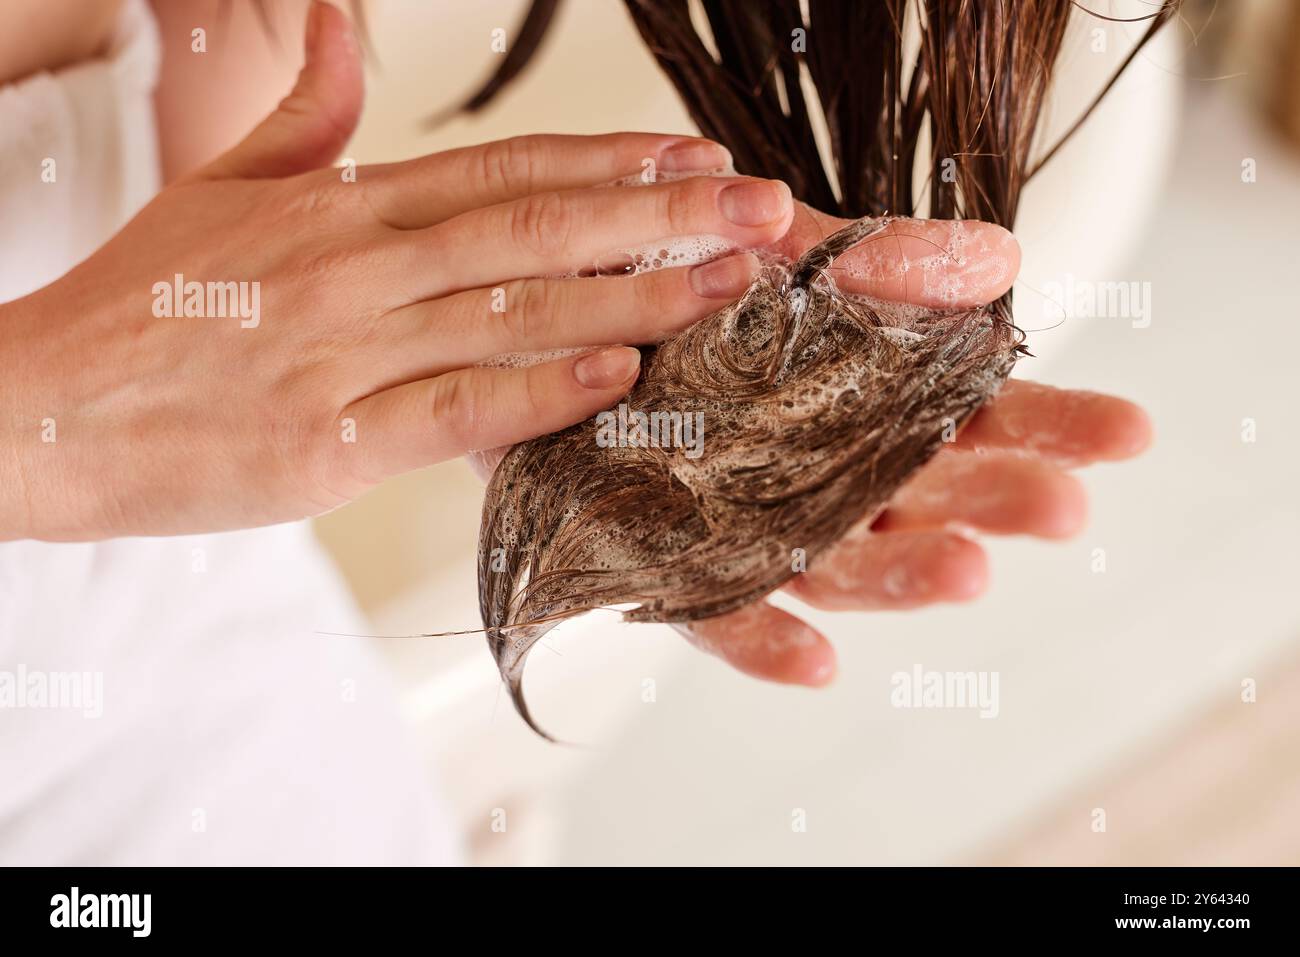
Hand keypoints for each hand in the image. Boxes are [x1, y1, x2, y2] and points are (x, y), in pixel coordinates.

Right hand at [0, 3, 794, 540]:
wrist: (33, 406)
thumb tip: (329, 23)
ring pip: (513, 310)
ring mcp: (344, 352)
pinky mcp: (327, 445)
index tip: (694, 158)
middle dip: (660, 217)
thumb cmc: (138, 302)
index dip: (608, 162)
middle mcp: (357, 265)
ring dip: (634, 295)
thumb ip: (300, 111)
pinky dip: (535, 391)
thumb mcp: (219, 183)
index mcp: (341, 203)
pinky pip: (450, 409)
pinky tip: (613, 374)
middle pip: (534, 227)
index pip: (503, 169)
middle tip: (759, 212)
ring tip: (726, 283)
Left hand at [677, 209, 1151, 683]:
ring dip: (905, 574)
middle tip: (1063, 505)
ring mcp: (761, 525)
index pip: (983, 417)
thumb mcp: (786, 258)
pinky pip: (724, 615)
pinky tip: (815, 665)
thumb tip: (1001, 257)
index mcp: (875, 403)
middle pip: (929, 497)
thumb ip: (880, 265)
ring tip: (966, 573)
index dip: (1055, 423)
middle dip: (997, 500)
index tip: (1128, 430)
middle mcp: (832, 473)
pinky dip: (767, 643)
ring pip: (845, 562)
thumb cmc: (695, 291)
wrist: (568, 317)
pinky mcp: (676, 567)